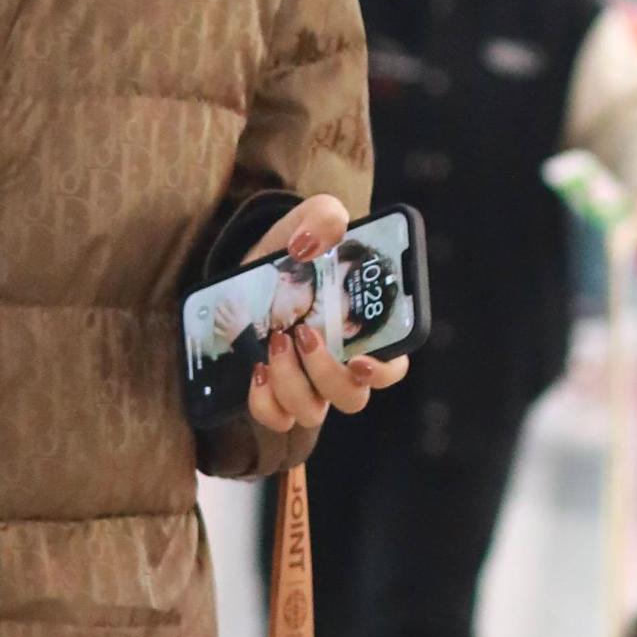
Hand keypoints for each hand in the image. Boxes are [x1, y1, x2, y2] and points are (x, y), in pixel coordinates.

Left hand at [240, 194, 408, 431]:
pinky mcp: (272, 395)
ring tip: (274, 343)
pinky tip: (255, 371)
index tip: (360, 359)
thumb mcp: (307, 223)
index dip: (384, 371)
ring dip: (292, 383)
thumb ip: (323, 217)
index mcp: (363, 330)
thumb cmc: (291, 253)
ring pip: (314, 413)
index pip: (393, 366)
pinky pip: (276, 418)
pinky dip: (264, 402)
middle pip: (354, 398)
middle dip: (327, 375)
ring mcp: (307, 384)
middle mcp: (340, 364)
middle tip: (303, 335)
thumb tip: (312, 241)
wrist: (242, 273)